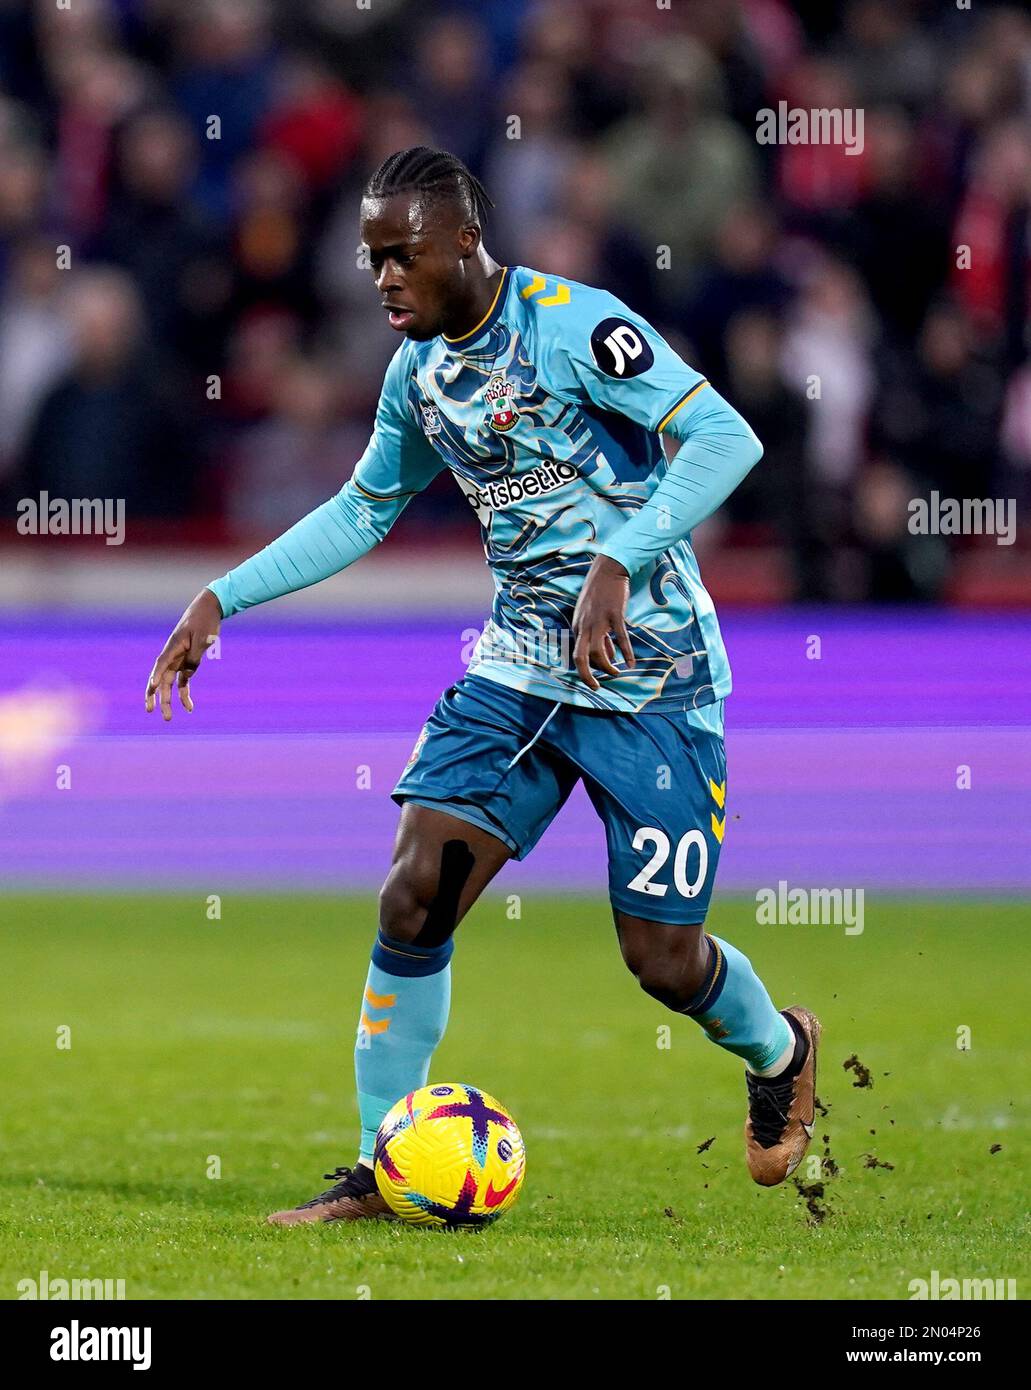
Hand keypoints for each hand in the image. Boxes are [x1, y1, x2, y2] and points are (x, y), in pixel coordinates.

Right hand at [145, 588, 222, 720]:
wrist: (209, 609)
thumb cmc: (204, 622)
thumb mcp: (202, 639)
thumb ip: (194, 658)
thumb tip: (186, 676)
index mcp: (173, 646)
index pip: (161, 664)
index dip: (155, 675)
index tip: (151, 687)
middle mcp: (172, 655)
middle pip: (161, 678)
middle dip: (157, 696)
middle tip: (153, 712)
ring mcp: (179, 659)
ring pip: (169, 683)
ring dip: (168, 699)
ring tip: (168, 717)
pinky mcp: (187, 661)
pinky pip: (183, 680)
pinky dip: (185, 692)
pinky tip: (189, 707)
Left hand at [571, 554, 635, 689]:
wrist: (608, 570)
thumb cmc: (600, 593)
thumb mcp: (592, 615)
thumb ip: (599, 636)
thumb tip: (608, 656)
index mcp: (578, 626)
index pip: (578, 654)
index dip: (587, 667)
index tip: (596, 676)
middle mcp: (585, 625)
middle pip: (581, 657)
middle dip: (587, 676)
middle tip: (597, 687)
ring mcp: (599, 620)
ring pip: (598, 651)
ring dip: (608, 667)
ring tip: (617, 673)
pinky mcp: (614, 615)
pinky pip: (620, 639)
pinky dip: (626, 653)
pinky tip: (631, 663)